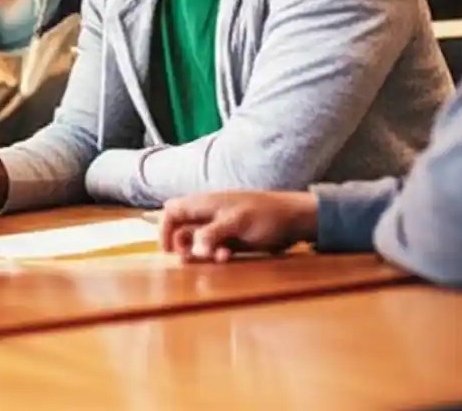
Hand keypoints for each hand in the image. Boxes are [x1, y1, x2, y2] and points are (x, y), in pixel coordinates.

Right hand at [159, 191, 319, 262]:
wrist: (296, 219)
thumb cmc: (266, 214)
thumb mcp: (237, 222)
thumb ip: (211, 234)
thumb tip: (192, 251)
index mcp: (205, 203)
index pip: (172, 211)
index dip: (165, 229)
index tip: (169, 251)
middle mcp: (208, 213)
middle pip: (181, 226)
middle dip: (181, 243)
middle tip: (188, 258)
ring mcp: (220, 226)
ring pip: (197, 239)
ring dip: (201, 251)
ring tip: (215, 258)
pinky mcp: (231, 237)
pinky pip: (213, 247)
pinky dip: (216, 254)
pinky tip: (227, 257)